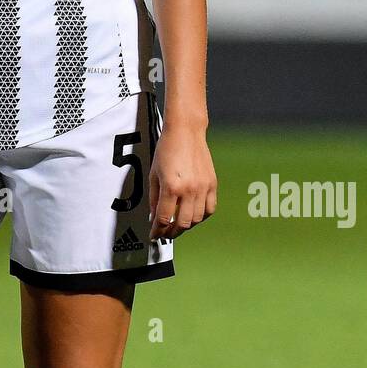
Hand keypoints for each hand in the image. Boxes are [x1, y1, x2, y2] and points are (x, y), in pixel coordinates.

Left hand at [148, 122, 216, 240]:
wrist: (186, 132)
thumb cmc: (166, 149)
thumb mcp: (154, 174)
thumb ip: (154, 199)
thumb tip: (154, 217)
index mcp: (171, 187)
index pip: (164, 218)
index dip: (157, 231)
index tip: (154, 235)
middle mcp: (189, 190)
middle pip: (182, 223)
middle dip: (172, 232)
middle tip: (165, 233)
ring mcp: (203, 188)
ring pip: (197, 219)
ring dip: (186, 226)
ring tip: (178, 224)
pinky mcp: (212, 184)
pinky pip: (210, 209)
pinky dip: (201, 216)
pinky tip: (193, 215)